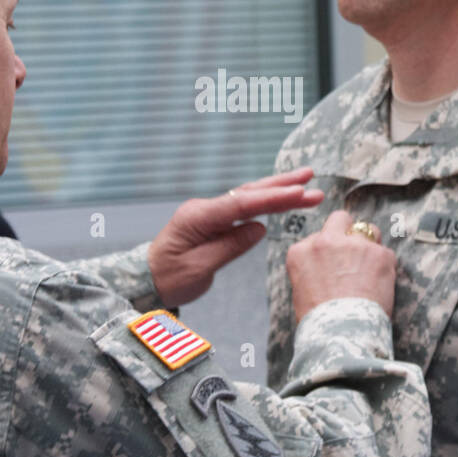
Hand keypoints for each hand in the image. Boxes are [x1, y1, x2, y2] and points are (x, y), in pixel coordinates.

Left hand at [148, 167, 323, 307]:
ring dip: (277, 190)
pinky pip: (244, 208)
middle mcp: (204, 208)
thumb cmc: (169, 277)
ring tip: (305, 183)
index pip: (242, 204)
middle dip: (281, 185)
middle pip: (248, 193)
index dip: (272, 198)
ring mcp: (209, 212)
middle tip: (310, 176)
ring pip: (248, 197)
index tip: (298, 192)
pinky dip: (265, 202)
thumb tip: (259, 228)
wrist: (147, 280)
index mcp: (198, 217)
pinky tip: (283, 198)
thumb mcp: (199, 268)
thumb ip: (230, 246)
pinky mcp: (214, 220)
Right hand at [287, 210, 395, 322]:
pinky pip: (386, 253)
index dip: (328, 251)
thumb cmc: (319, 322)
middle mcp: (325, 242)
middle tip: (354, 253)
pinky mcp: (379, 254)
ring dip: (370, 244)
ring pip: (368, 229)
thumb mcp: (301, 291)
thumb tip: (326, 268)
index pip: (317, 237)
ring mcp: (353, 245)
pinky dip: (386, 267)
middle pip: (340, 219)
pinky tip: (381, 285)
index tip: (333, 265)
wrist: (340, 335)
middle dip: (347, 231)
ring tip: (371, 268)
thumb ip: (312, 270)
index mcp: (300, 252)